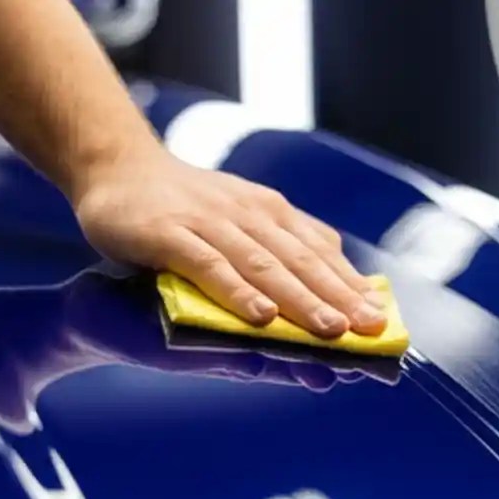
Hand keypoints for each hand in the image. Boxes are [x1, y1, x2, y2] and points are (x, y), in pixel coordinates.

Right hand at [71, 144, 386, 337]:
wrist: (116, 168)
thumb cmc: (185, 203)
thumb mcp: (244, 215)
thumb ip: (287, 240)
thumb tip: (343, 267)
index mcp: (270, 212)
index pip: (319, 253)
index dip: (351, 286)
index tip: (382, 318)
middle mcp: (247, 215)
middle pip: (300, 262)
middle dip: (338, 298)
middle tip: (369, 330)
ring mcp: (209, 224)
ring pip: (263, 266)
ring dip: (300, 299)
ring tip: (330, 330)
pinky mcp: (170, 235)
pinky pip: (210, 267)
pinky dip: (238, 292)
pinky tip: (261, 318)